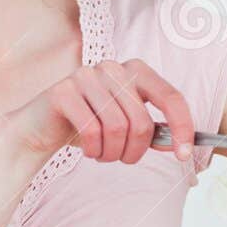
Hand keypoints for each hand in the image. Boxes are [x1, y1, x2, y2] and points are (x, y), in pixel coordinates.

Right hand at [3, 58, 195, 166]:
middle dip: (135, 152)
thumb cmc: (89, 124)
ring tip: (103, 155)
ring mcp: (86, 76)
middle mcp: (112, 67)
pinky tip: (89, 151)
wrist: (42, 126)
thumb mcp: (125, 125)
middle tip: (123, 159)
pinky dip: (94, 151)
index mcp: (134, 70)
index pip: (170, 96)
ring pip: (117, 129)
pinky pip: (92, 131)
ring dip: (112, 154)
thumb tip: (180, 144)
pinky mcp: (64, 91)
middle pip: (142, 122)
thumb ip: (151, 130)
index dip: (183, 127)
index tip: (185, 155)